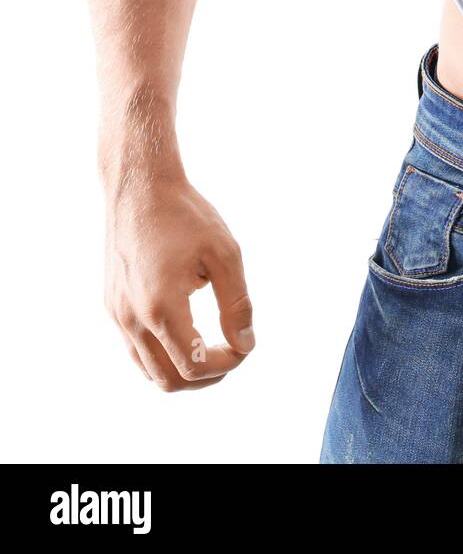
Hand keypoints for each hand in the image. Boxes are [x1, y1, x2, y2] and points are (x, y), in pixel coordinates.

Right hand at [104, 175, 254, 390]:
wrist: (139, 188)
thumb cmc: (187, 217)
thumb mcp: (226, 255)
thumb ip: (237, 304)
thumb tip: (245, 344)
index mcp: (161, 307)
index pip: (193, 365)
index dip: (226, 363)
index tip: (245, 344)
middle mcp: (132, 318)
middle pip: (168, 379)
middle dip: (206, 376)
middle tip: (232, 353)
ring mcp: (117, 314)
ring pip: (147, 370)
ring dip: (183, 370)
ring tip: (213, 348)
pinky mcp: (111, 305)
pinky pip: (135, 349)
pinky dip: (163, 354)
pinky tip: (188, 333)